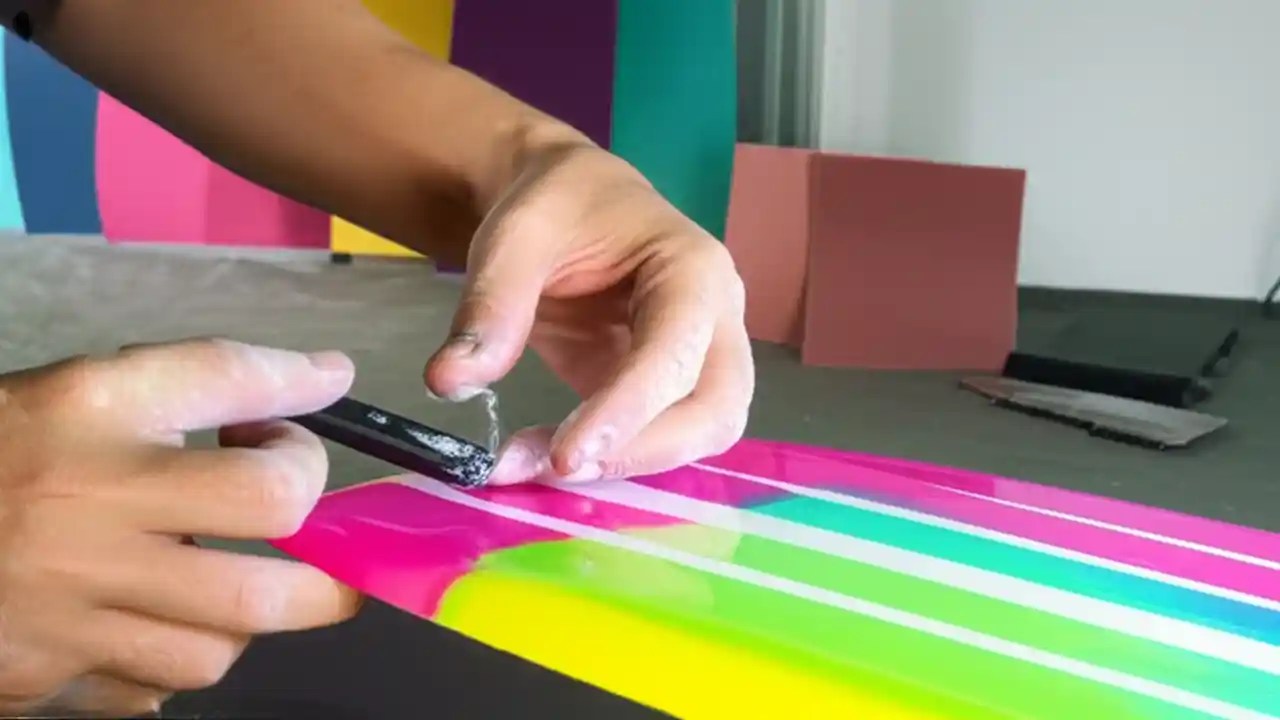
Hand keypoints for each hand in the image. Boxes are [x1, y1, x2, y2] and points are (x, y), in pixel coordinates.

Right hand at [0, 339, 360, 715]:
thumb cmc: (4, 454)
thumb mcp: (95, 393)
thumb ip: (218, 378)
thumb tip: (334, 375)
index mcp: (91, 413)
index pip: (232, 386)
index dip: (295, 422)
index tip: (289, 442)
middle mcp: (84, 508)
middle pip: (266, 534)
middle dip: (325, 553)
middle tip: (324, 547)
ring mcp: (61, 606)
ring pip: (217, 640)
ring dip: (244, 615)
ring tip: (221, 580)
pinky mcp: (40, 676)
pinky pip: (153, 689)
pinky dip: (175, 657)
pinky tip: (156, 621)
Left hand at [424, 141, 753, 483]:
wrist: (571, 200)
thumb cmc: (557, 204)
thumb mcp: (516, 235)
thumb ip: (491, 303)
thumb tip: (451, 381)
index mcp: (693, 269)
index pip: (677, 352)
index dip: (629, 410)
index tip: (566, 457)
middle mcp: (717, 321)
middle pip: (714, 411)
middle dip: (640, 452)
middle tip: (554, 468)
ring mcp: (702, 360)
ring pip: (697, 436)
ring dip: (624, 466)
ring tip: (533, 466)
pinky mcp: (670, 391)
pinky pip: (658, 441)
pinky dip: (607, 463)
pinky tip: (541, 462)